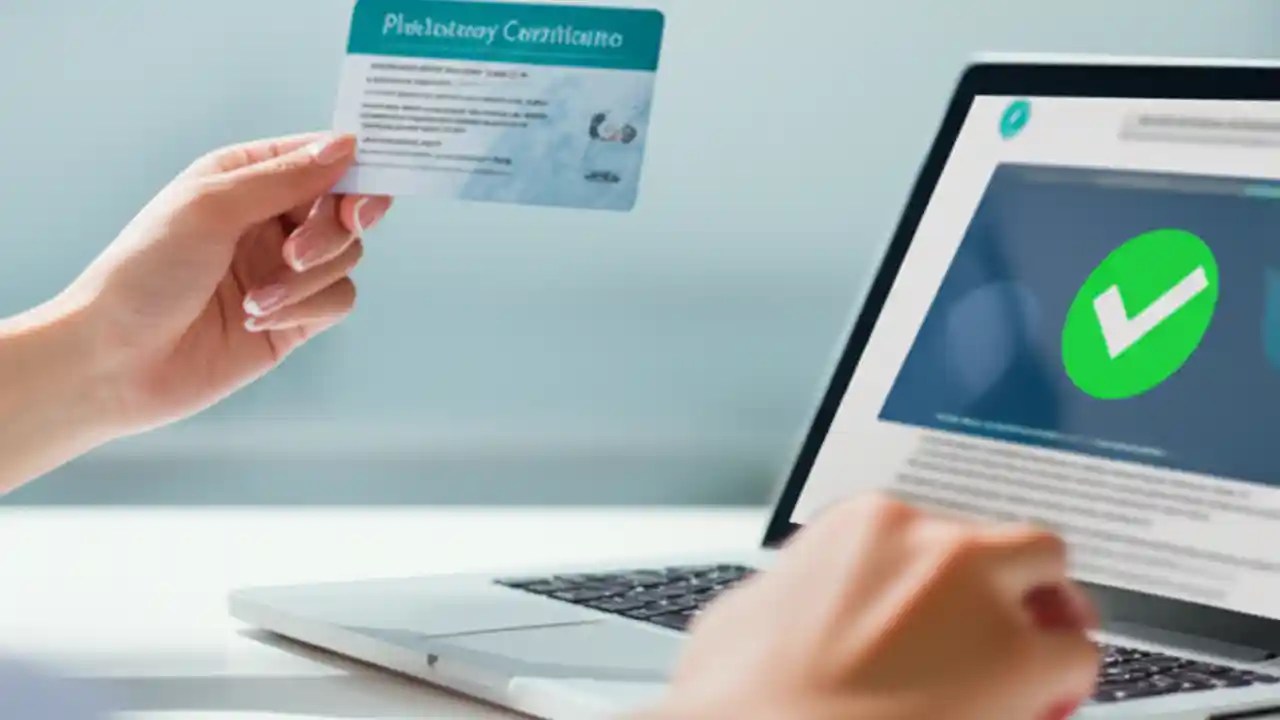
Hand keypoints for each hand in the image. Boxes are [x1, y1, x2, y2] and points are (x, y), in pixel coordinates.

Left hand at [60, 133, 390, 433]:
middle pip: (345, 208)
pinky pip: (338, 300)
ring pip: (347, 256)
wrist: (117, 360)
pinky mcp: (295, 316)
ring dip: (307, 279)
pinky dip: (307, 307)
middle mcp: (270, 219)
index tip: (358, 197)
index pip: (323, 157)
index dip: (355, 170)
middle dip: (330, 231)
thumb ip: (286, 176)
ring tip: (255, 298)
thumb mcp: (212, 207)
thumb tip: (347, 146)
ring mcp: (285, 269)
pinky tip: (258, 318)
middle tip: (295, 254)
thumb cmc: (145, 272)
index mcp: (246, 177)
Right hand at [650, 496, 1098, 719]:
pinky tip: (1032, 709)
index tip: (944, 602)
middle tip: (1008, 627)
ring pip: (1055, 589)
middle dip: (1017, 584)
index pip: (939, 530)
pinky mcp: (1020, 660)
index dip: (950, 575)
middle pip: (1015, 544)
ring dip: (1043, 626)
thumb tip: (787, 601)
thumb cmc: (742, 696)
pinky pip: (1076, 659)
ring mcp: (982, 598)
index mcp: (868, 523)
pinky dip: (1062, 684)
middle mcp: (934, 545)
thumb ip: (788, 590)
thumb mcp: (746, 613)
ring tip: (1026, 672)